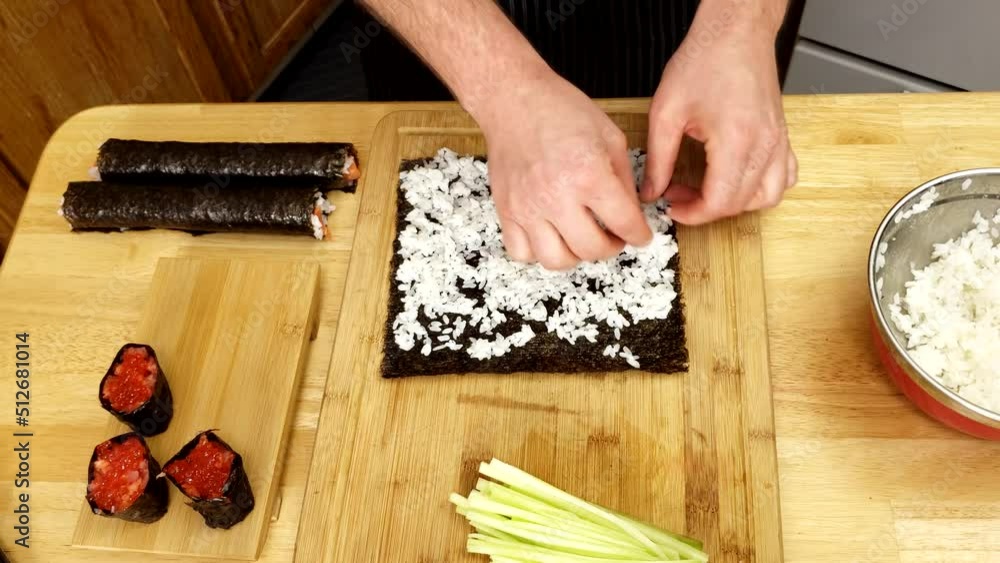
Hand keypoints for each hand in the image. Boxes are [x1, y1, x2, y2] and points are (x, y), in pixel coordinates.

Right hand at [477, 75, 651, 268]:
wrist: (513, 99)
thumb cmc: (559, 110)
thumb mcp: (609, 137)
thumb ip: (625, 180)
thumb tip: (632, 215)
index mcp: (589, 174)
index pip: (625, 225)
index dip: (640, 235)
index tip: (640, 235)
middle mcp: (557, 196)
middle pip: (592, 249)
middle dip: (612, 247)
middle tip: (614, 236)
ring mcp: (528, 207)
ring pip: (556, 261)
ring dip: (576, 255)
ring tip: (581, 238)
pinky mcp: (506, 211)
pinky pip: (522, 253)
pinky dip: (539, 252)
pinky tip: (550, 236)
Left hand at [640, 22, 797, 222]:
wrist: (736, 32)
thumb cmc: (706, 60)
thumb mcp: (667, 111)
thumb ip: (658, 158)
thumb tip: (651, 191)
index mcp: (736, 140)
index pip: (720, 201)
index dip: (693, 213)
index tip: (672, 205)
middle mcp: (764, 144)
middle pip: (741, 204)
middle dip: (706, 209)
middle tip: (679, 193)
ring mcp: (778, 141)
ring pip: (769, 196)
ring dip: (737, 204)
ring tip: (708, 190)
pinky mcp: (782, 136)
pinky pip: (784, 177)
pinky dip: (764, 188)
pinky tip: (738, 179)